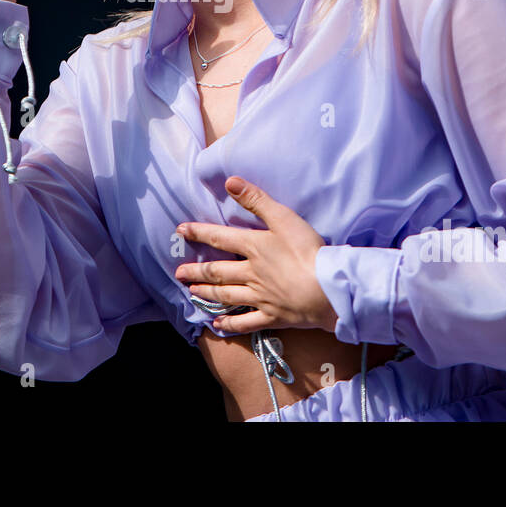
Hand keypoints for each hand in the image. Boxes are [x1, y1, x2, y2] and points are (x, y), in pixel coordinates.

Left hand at [175, 176, 339, 333]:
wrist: (327, 288)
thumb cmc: (308, 251)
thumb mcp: (284, 218)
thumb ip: (257, 199)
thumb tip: (230, 182)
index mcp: (254, 247)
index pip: (220, 237)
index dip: (199, 233)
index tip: (180, 231)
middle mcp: (251, 273)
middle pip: (217, 271)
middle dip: (197, 271)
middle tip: (179, 273)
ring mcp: (260, 297)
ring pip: (226, 296)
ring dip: (207, 293)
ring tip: (192, 292)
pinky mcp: (272, 316)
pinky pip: (245, 322)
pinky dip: (230, 324)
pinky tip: (218, 325)